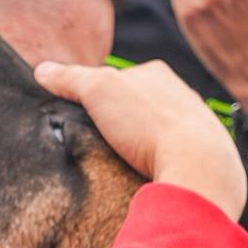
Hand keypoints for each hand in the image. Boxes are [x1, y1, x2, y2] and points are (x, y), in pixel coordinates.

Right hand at [34, 59, 246, 221]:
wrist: (199, 166)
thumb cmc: (150, 125)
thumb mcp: (99, 91)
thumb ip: (70, 79)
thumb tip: (42, 70)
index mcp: (158, 74)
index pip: (118, 79)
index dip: (96, 98)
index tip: (84, 118)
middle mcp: (182, 95)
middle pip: (139, 107)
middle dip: (122, 123)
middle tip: (102, 144)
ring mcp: (197, 126)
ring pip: (160, 133)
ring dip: (143, 146)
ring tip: (124, 164)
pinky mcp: (205, 157)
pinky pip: (175, 158)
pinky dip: (161, 164)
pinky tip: (149, 176)